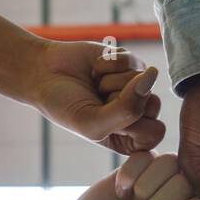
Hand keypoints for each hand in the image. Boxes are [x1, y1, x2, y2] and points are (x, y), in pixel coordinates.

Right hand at [14, 39, 165, 154]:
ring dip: (110, 81)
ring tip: (94, 86)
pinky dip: (107, 64)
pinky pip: (131, 60)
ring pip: (144, 80)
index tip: (104, 120)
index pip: (156, 132)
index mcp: (132, 139)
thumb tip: (153, 75)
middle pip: (154, 104)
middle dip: (119, 99)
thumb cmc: (64, 106)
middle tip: (96, 100)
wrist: (43, 74)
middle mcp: (139, 113)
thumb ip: (127, 109)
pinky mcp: (130, 62)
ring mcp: (137, 86)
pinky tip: (95, 70)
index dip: (131, 123)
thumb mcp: (92, 122)